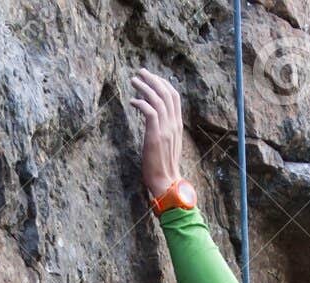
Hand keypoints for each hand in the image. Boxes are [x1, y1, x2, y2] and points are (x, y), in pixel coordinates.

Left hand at [129, 68, 184, 200]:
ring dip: (144, 87)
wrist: (166, 183)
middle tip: (140, 72)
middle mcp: (173, 125)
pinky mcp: (155, 136)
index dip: (163, 84)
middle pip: (166, 93)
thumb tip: (155, 120)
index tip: (152, 78)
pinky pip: (150, 111)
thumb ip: (164, 130)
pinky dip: (141, 103)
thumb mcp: (166, 145)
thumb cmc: (163, 168)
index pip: (174, 97)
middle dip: (153, 79)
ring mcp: (166, 130)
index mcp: (177, 125)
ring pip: (158, 99)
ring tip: (134, 81)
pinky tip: (132, 101)